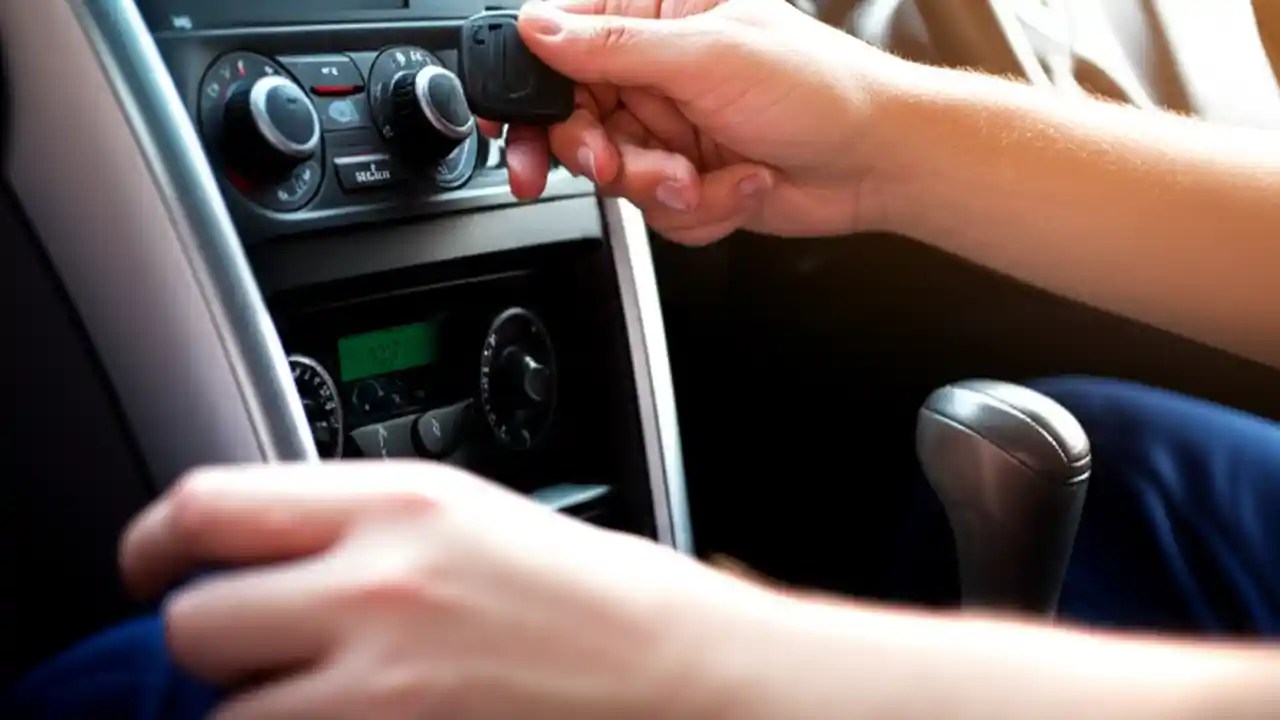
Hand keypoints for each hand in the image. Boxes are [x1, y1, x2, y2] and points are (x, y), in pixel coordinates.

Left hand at [118, 463, 756, 718]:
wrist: (668, 670)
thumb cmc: (587, 592)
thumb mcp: (467, 512)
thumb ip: (353, 521)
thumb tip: (258, 544)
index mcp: (397, 504)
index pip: (207, 507)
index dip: (152, 542)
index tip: (150, 564)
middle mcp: (376, 590)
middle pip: (193, 622)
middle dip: (207, 641)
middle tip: (247, 647)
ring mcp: (381, 690)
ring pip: (221, 716)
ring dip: (246, 710)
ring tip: (308, 697)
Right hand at [492, 0, 904, 243]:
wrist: (877, 163)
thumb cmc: (820, 90)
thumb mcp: (707, 57)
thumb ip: (613, 46)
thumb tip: (537, 28)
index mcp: (656, 17)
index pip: (560, 42)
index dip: (530, 88)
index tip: (515, 128)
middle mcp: (656, 72)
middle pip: (574, 120)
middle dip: (599, 154)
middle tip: (618, 164)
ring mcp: (671, 128)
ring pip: (615, 176)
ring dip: (662, 186)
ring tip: (706, 175)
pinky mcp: (689, 178)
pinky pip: (655, 210)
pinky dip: (698, 208)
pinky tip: (739, 182)